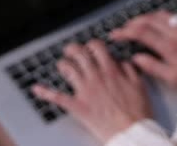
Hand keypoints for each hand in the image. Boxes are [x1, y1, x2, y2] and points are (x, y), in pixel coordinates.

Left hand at [31, 40, 152, 142]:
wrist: (132, 133)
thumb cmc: (138, 112)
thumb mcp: (140, 85)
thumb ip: (129, 69)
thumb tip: (121, 61)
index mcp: (112, 71)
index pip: (97, 48)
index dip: (92, 45)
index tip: (90, 47)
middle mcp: (96, 77)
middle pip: (79, 54)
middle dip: (73, 49)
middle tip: (71, 50)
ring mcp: (85, 91)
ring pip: (68, 70)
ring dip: (62, 64)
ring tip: (62, 64)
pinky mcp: (78, 106)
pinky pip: (58, 97)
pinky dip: (45, 92)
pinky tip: (36, 89)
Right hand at [110, 11, 176, 93]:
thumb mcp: (176, 80)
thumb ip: (154, 67)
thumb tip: (137, 59)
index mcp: (170, 46)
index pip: (140, 32)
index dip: (124, 32)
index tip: (115, 34)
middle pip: (149, 19)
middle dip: (132, 22)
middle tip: (124, 28)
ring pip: (163, 14)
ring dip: (149, 16)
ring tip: (141, 22)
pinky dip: (169, 16)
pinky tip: (168, 20)